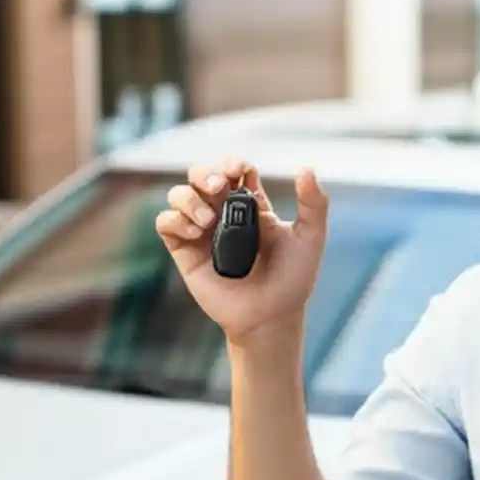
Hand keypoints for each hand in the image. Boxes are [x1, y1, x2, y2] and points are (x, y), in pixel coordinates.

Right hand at [155, 156, 328, 342]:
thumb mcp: (310, 238)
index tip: (239, 169)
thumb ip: (313, 204)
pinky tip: (195, 232)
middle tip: (220, 186)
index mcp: (252, 206)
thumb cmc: (293, 279)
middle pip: (201, 175)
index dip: (233, 162)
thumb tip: (307, 168)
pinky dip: (174, 220)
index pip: (234, 170)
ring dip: (188, 198)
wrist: (271, 317)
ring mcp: (202, 232)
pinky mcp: (185, 252)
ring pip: (179, 195)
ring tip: (208, 219)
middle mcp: (223, 214)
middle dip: (206, 173)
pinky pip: (165, 223)